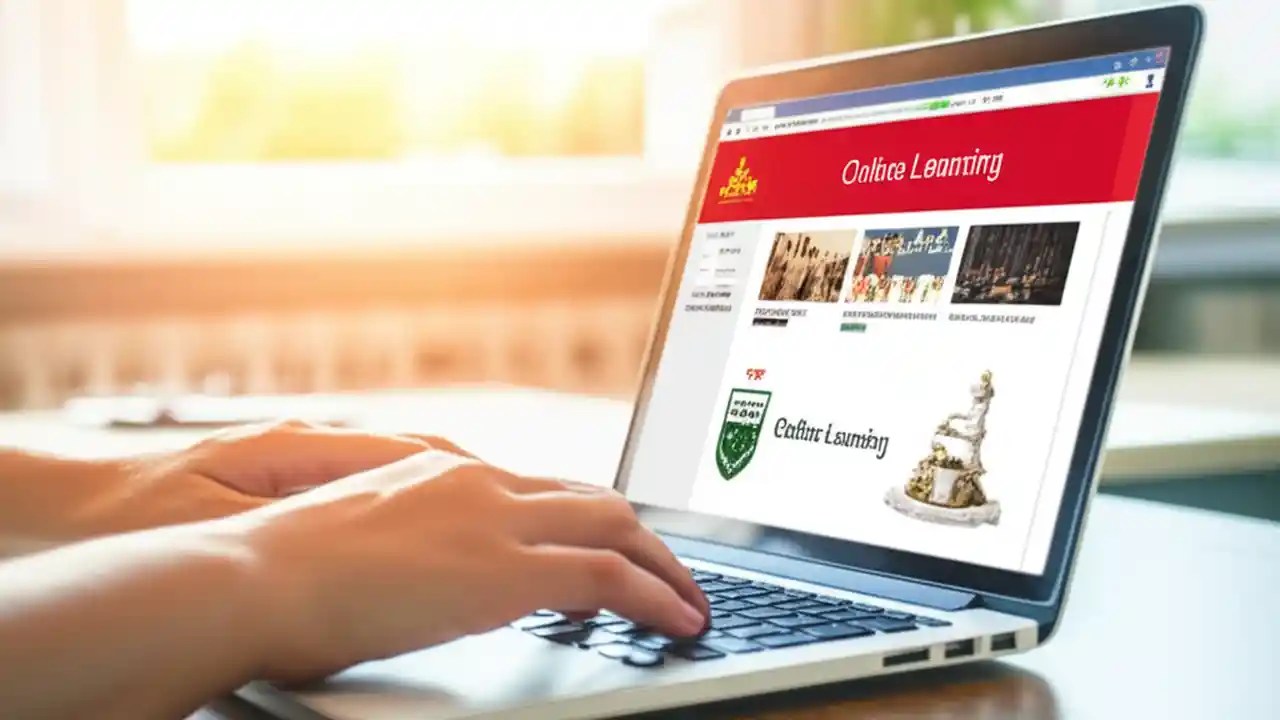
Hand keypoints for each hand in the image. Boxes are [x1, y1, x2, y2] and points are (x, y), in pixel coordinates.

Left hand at [34, 421, 479, 543]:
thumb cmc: (142, 517)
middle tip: (537, 498)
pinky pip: (372, 476)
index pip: (406, 450)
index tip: (518, 492)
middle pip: (416, 449)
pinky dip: (417, 490)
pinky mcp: (288, 475)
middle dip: (482, 474)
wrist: (77, 507)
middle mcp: (307, 441)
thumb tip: (365, 518)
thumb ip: (298, 519)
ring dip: (455, 479)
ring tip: (507, 504)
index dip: (470, 473)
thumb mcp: (224, 524)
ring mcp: (301, 455)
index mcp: (296, 446)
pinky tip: (439, 510)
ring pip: (399, 460)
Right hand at [225, 450, 709, 680]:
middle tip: (673, 572)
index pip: (545, 488)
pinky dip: (656, 595)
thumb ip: (408, 544)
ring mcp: (496, 520)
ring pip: (617, 528)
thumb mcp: (357, 543)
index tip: (618, 545)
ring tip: (690, 601)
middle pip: (594, 500)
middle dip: (644, 537)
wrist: (249, 576)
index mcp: (445, 476)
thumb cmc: (280, 572)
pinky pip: (610, 577)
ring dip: (664, 565)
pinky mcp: (505, 569)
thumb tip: (424, 571)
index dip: (592, 518)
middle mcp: (481, 484)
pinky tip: (677, 620)